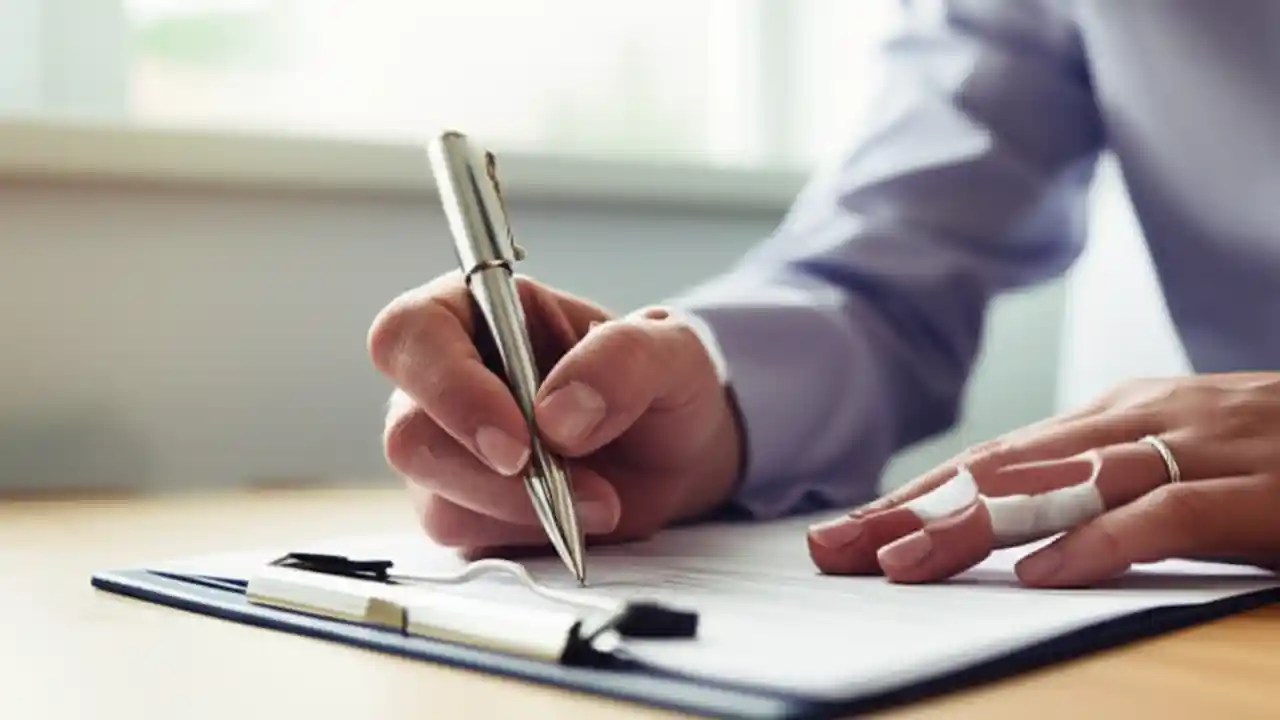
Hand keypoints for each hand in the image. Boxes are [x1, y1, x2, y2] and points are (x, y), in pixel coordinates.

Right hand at [368, 272, 741, 554]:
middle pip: (408, 434)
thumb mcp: (671, 350)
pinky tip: (575, 520)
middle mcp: (445, 380)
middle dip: (491, 474)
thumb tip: (556, 413)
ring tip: (600, 500)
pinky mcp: (464, 510)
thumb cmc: (661, 383)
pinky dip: (527, 538)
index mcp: (475, 311)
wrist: (678, 453)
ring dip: (521, 511)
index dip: (448, 388)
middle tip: (568, 482)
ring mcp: (447, 450)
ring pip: (435, 499)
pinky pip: (467, 540)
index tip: (518, 438)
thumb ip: (622, 360)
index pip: (410, 334)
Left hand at [807, 373, 1279, 586]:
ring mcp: (1198, 448)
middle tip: (835, 551)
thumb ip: (1097, 481)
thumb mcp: (1173, 457)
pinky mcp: (1258, 489)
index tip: (844, 535)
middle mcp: (1139, 421)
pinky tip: (1043, 573)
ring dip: (975, 527)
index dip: (911, 498)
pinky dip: (1102, 542)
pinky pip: (1167, 515)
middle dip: (911, 513)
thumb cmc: (1275, 452)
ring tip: (901, 564)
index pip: (990, 461)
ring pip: (1061, 487)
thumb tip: (1011, 523)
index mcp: (1114, 416)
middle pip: (1003, 471)